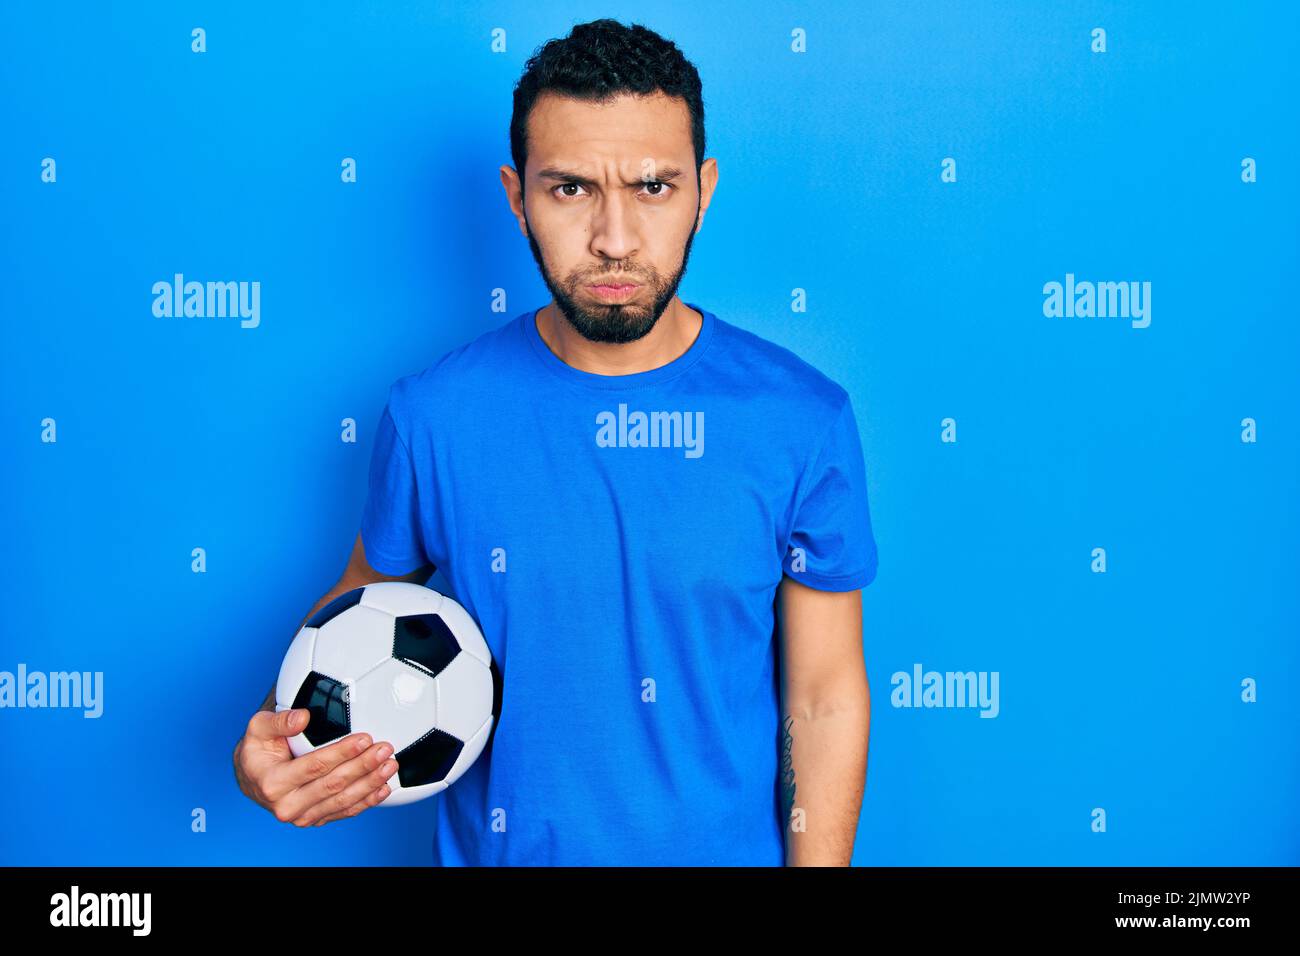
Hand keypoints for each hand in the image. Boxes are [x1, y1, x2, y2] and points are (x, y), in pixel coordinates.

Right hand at [233, 708, 399, 826]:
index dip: (342, 752)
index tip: (365, 738)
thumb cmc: (257, 750)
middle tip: (384, 749)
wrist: (252, 778)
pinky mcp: (315, 819)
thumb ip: (279, 721)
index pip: (315, 766)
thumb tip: (302, 717)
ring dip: (370, 784)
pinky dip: (366, 801)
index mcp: (273, 782)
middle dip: (363, 766)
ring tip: (389, 766)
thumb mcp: (258, 728)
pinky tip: (382, 788)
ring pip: (343, 801)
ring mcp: (302, 816)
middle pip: (334, 785)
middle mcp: (287, 805)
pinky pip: (344, 812)